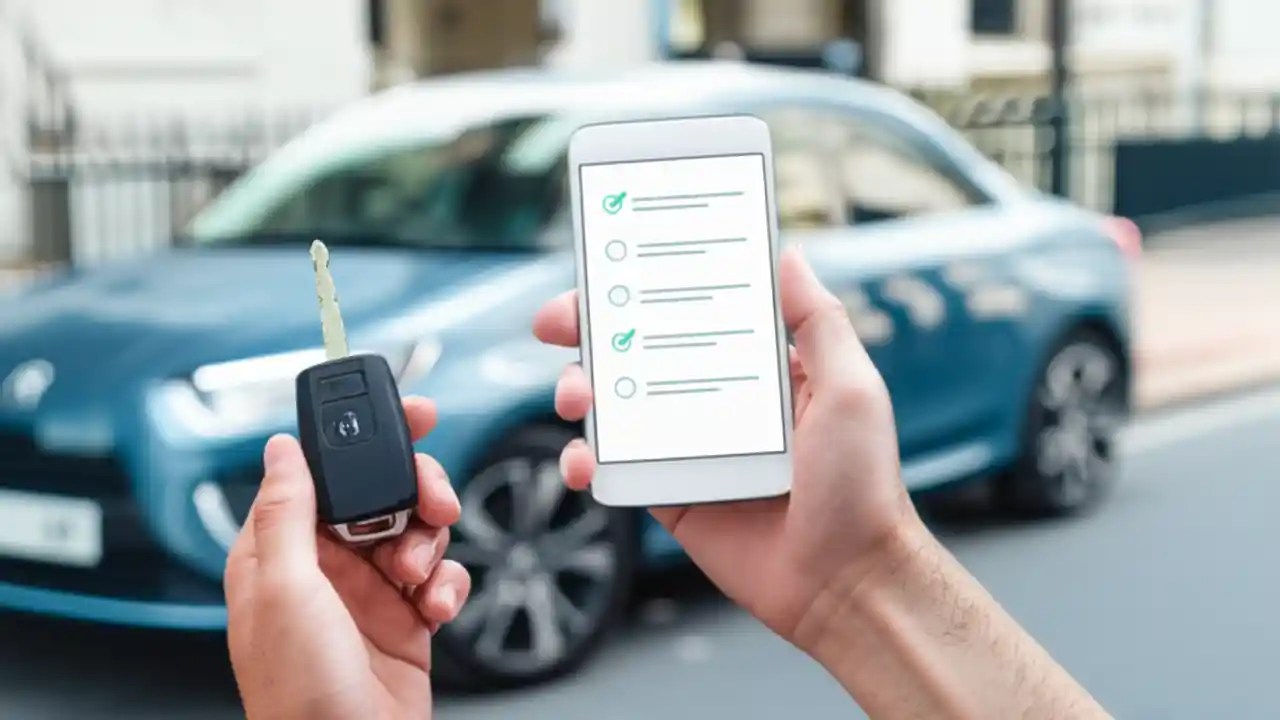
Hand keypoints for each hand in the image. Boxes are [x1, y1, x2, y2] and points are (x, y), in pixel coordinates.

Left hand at [225, 397, 471, 719]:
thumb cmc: (300, 694)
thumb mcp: (283, 591)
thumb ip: (286, 513)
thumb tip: (281, 449)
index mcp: (281, 551)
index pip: (322, 472)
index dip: (364, 439)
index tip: (409, 414)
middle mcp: (325, 567)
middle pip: (382, 493)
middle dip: (416, 490)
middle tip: (434, 501)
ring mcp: (369, 593)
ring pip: (417, 530)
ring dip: (432, 542)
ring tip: (419, 577)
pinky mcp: (407, 620)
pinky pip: (439, 577)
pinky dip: (447, 585)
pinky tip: (435, 607)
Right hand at [532, 247, 920, 643]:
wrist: (844, 582)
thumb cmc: (862, 485)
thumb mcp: (851, 388)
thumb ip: (819, 321)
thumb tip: (786, 253)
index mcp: (758, 368)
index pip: (691, 311)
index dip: (646, 287)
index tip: (607, 264)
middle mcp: (716, 401)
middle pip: (638, 351)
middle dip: (589, 329)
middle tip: (557, 322)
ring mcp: (688, 448)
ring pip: (614, 406)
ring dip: (579, 390)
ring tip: (576, 397)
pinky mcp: (668, 495)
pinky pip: (613, 469)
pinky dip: (584, 460)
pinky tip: (581, 461)